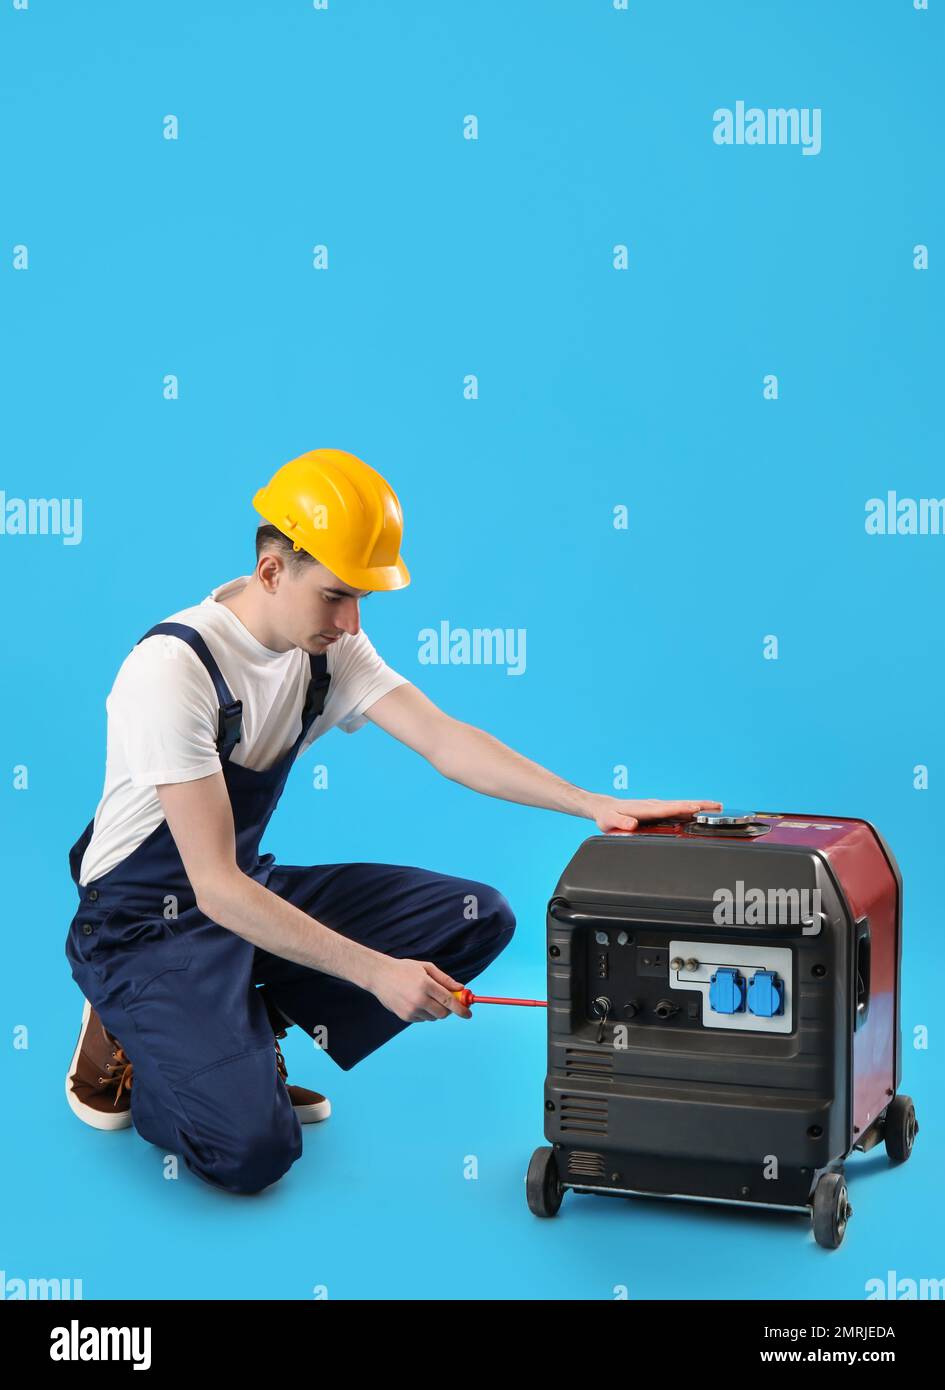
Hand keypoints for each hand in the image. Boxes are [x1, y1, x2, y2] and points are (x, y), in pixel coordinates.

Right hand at [366, 956, 473, 1022]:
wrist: (379, 976)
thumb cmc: (404, 969)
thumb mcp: (426, 968)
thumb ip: (445, 979)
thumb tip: (461, 988)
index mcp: (426, 984)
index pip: (448, 1001)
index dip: (461, 1009)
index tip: (468, 1014)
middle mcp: (419, 999)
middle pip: (443, 1013)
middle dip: (449, 1010)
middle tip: (448, 1002)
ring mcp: (411, 1010)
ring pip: (433, 1017)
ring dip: (435, 1010)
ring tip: (426, 996)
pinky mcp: (405, 1017)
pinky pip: (422, 1019)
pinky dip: (424, 1012)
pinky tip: (415, 1001)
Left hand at [589, 796, 722, 833]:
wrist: (605, 808)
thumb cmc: (608, 816)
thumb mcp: (610, 821)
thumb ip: (620, 822)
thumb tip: (632, 823)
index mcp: (646, 809)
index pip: (668, 808)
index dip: (683, 809)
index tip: (698, 809)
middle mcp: (654, 805)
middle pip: (681, 804)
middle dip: (700, 805)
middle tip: (719, 806)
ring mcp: (657, 806)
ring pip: (682, 805)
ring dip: (699, 806)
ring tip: (717, 807)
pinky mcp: (658, 810)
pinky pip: (677, 809)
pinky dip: (691, 810)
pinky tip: (700, 813)